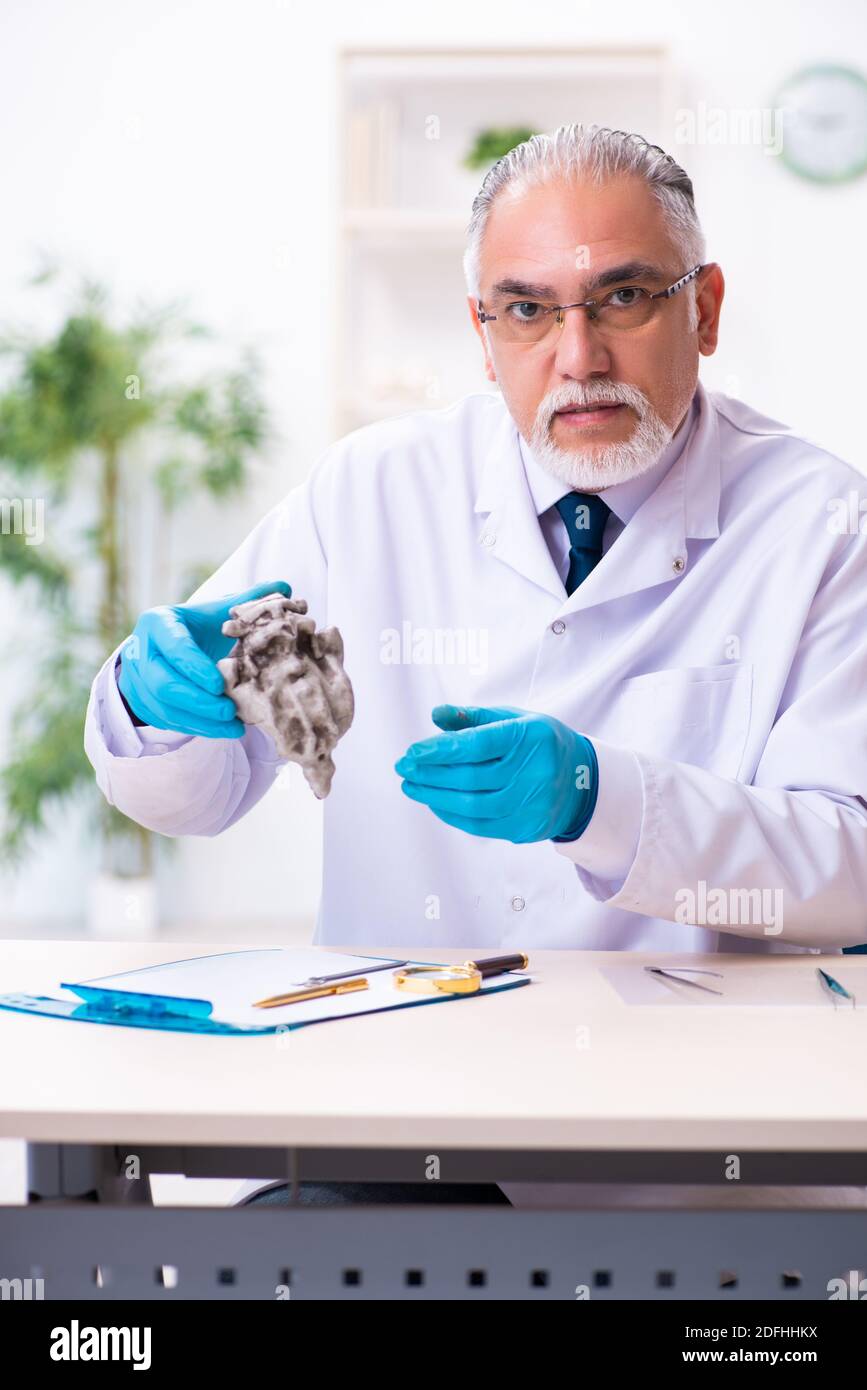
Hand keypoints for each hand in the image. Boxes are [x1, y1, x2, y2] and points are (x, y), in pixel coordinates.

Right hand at [118, 580, 291, 737]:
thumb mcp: (216, 613)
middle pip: (163, 684)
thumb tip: (285, 587)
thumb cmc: (197, 628)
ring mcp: (139, 681)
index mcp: (159, 623)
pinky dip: (197, 728)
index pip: (173, 646)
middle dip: (198, 701)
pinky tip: (223, 730)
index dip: (193, 666)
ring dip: (200, 720)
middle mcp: (142, 652)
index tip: (218, 683)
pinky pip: (168, 721)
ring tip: (234, 726)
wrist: (165, 648)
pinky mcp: (145, 703)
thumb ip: (246, 602)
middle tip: (230, 711)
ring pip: (165, 707)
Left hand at [394, 704, 598, 842]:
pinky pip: (479, 825)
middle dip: (429, 774)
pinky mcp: (525, 828)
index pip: (478, 744)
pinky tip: (434, 802)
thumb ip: (474, 718)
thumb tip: (436, 714)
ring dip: (434, 797)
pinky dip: (451, 814)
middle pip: (470, 777)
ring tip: (411, 786)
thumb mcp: (515, 720)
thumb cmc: (539, 744)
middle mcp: (535, 772)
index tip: (412, 752)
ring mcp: (532, 804)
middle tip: (403, 768)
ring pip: (471, 805)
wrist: (582, 782)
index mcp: (532, 737)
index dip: (441, 749)